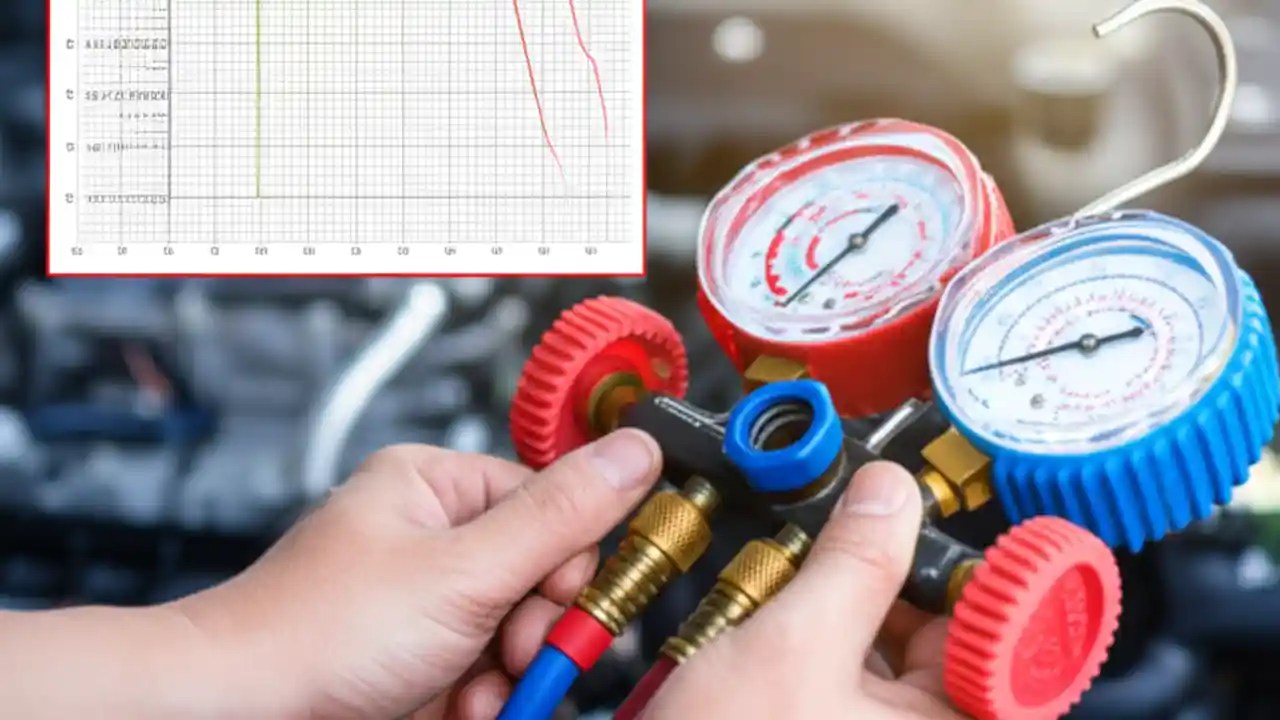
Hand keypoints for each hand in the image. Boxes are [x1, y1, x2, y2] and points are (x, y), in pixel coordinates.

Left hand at [169, 429, 662, 718]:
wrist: (239, 716)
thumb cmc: (318, 633)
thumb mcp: (465, 570)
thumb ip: (561, 516)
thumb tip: (636, 451)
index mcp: (434, 489)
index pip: (547, 504)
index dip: (566, 560)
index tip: (564, 603)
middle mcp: (428, 540)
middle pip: (537, 576)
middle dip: (532, 629)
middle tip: (511, 653)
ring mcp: (421, 604)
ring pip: (515, 634)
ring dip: (507, 673)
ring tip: (470, 690)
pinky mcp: (415, 659)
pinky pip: (483, 673)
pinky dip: (480, 699)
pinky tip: (454, 708)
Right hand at [643, 462, 963, 718]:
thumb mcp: (790, 650)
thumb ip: (851, 562)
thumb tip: (888, 496)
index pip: (1008, 632)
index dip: (966, 562)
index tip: (923, 515)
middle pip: (947, 633)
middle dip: (885, 579)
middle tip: (838, 539)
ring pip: (895, 650)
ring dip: (841, 608)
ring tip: (790, 597)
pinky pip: (857, 677)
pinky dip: (819, 641)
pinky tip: (777, 633)